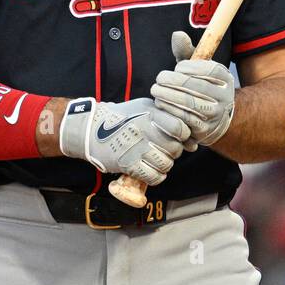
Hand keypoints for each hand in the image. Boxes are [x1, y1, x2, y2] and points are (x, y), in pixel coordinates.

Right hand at [58, 96, 189, 185]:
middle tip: (163, 149)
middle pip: (175, 148)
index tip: (177, 137)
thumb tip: (193, 143)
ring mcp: (135, 148)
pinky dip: (155, 176)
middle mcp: (143, 130)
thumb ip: (168, 119)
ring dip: (164, 164)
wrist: (91, 130)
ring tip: (156, 158)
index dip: (183, 135)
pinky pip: (154, 177)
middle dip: (173, 151)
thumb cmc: (123, 119)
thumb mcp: (144, 108)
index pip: (180, 128)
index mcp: (149, 113)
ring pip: (166, 164)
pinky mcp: (128, 164)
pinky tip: (149, 169)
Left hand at [151, 31, 235, 147]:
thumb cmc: (200, 86)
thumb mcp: (196, 68)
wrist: (216, 118)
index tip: (178, 68)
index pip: (209, 69)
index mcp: (225, 78)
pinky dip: (169, 111)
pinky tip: (160, 105)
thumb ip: (186, 52)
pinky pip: (184, 120)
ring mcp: (215, 115)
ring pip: (188, 104)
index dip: (190, 67)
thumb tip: (177, 34)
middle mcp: (224, 97)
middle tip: (158, 79)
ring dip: (167, 97)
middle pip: (195, 87)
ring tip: (156, 91)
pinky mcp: (205, 131)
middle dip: (172, 81)